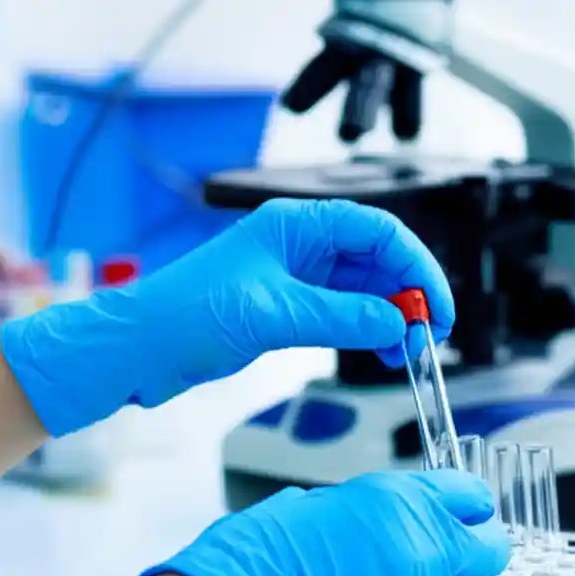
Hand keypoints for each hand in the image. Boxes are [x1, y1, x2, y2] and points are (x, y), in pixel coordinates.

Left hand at [0, 198, 452, 435]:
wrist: (138, 348)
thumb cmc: (186, 314)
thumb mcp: (273, 315)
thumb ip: (341, 317)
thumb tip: (396, 323)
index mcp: (297, 225)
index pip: (380, 231)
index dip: (417, 266)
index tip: (436, 306)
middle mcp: (300, 243)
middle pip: (377, 258)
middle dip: (408, 293)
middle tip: (428, 335)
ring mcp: (295, 275)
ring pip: (364, 288)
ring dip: (390, 315)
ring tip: (405, 350)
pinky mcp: (287, 306)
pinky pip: (343, 311)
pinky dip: (366, 329)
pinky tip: (378, 350)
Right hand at [135, 470, 510, 575]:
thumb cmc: (257, 553)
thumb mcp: (315, 505)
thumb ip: (360, 515)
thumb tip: (367, 525)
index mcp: (398, 501)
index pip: (468, 495)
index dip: (472, 505)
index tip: (474, 512)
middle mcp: (419, 550)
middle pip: (489, 551)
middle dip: (482, 553)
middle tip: (475, 560)